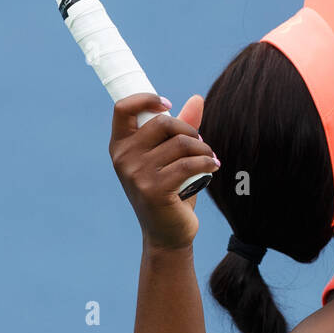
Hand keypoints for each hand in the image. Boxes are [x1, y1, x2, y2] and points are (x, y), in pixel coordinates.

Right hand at [109, 93, 216, 250]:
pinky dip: (206, 162)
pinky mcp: (154, 189)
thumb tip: (198, 98)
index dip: (146, 99)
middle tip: (200, 143)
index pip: (123, 108)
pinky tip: (213, 166)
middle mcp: (123, 158)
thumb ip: (180, 127)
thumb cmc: (169, 190)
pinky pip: (189, 163)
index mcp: (120, 146)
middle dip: (188, 129)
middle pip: (162, 122)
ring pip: (180, 143)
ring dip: (202, 148)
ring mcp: (136, 174)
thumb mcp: (170, 157)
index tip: (168, 105)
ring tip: (209, 157)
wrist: (167, 234)